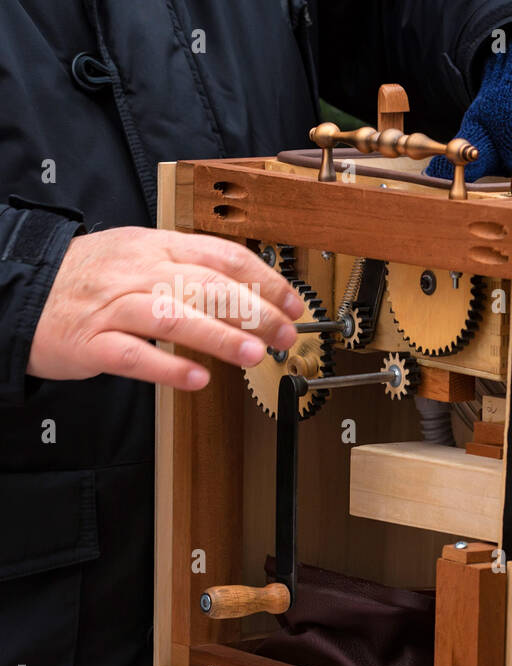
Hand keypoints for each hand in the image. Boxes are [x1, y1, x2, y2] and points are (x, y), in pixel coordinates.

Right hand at [28, 227, 304, 390]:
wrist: (17, 290)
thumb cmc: (88, 279)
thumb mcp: (140, 256)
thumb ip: (190, 270)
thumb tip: (251, 289)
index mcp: (156, 248)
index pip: (222, 257)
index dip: (265, 280)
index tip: (293, 303)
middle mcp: (138, 273)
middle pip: (206, 287)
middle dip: (255, 311)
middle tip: (285, 334)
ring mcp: (112, 308)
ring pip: (173, 317)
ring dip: (219, 337)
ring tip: (253, 355)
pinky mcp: (90, 343)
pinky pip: (133, 356)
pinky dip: (167, 368)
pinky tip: (197, 379)